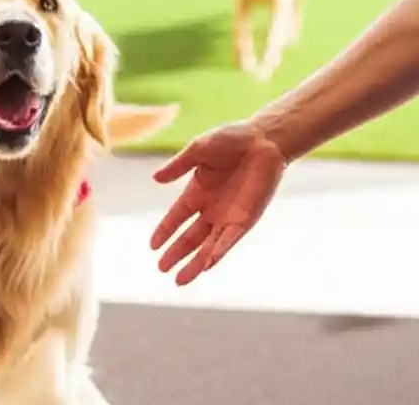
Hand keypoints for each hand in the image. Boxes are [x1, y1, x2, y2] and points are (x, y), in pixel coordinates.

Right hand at [149, 121, 286, 284]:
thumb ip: (178, 165)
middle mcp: (212, 207)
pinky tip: (206, 265)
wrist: (265, 140)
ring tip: (180, 280)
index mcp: (198, 191)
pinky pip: (229, 239)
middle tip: (161, 268)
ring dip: (195, 262)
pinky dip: (217, 252)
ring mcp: (229, 215)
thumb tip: (155, 178)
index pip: (177, 216)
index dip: (165, 230)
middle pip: (190, 236)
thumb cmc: (233, 139)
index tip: (153, 246)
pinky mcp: (246, 219)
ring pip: (208, 245)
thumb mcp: (199, 149)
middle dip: (176, 253)